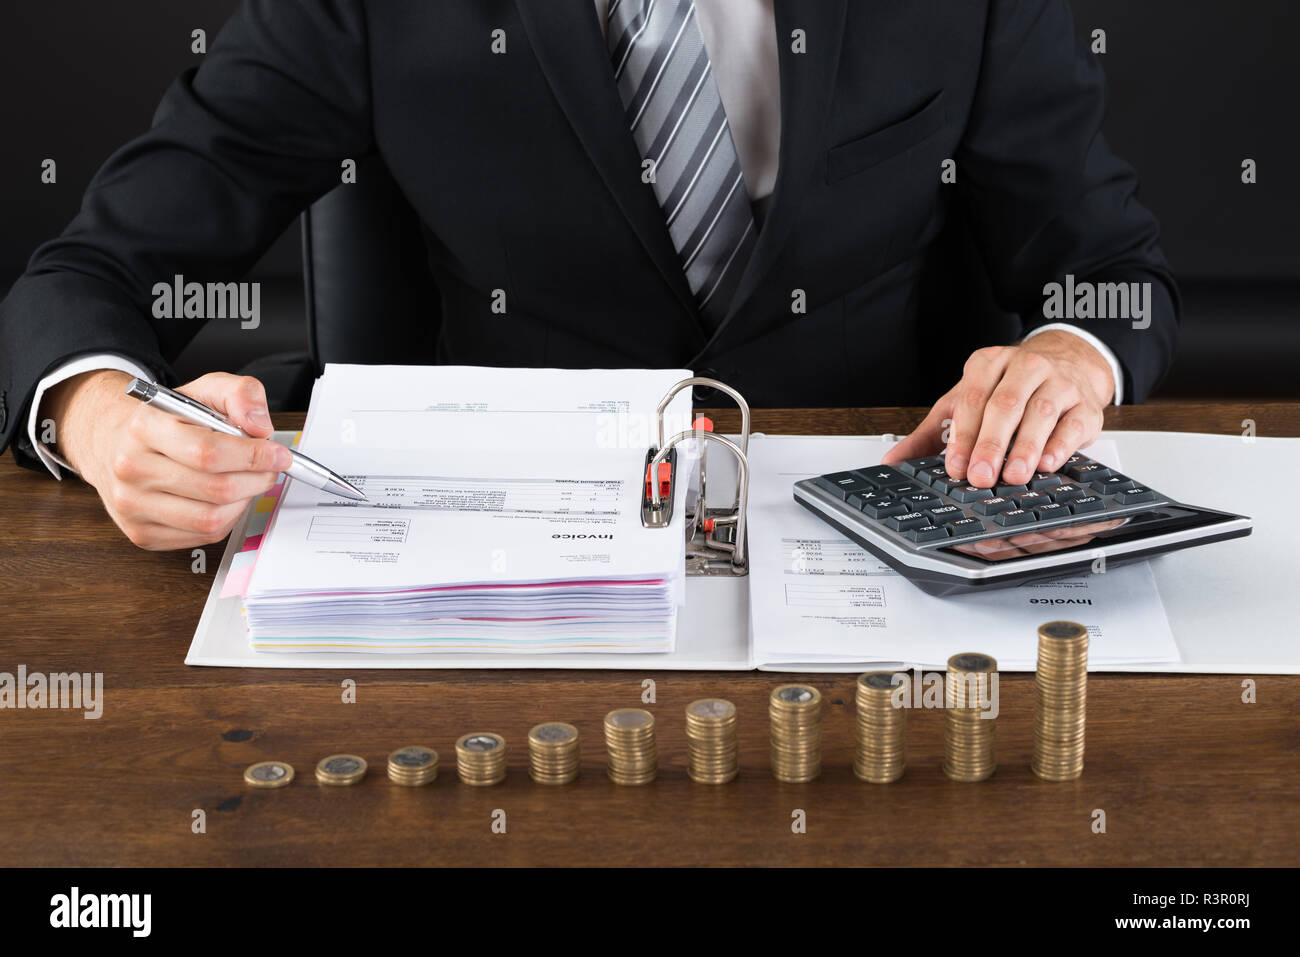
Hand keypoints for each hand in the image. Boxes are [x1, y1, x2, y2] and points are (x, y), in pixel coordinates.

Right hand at [43, 370, 289, 549]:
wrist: (117, 444)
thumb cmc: (168, 421)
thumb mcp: (204, 390)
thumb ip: (239, 394)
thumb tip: (260, 426)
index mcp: (145, 428)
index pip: (208, 452)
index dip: (254, 456)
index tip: (278, 454)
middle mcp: (132, 468)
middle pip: (215, 489)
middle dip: (257, 480)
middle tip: (269, 469)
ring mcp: (133, 505)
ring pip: (211, 519)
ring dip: (244, 502)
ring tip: (246, 482)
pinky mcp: (142, 533)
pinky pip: (202, 536)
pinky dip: (226, 519)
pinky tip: (225, 500)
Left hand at [883, 331, 1114, 486]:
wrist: (1067, 366)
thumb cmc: (1007, 389)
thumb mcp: (964, 402)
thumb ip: (931, 433)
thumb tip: (893, 460)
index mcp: (989, 363)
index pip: (973, 398)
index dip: (963, 434)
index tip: (956, 466)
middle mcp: (1026, 367)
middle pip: (1006, 405)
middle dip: (990, 444)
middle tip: (980, 476)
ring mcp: (1060, 383)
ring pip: (1041, 414)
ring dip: (1025, 449)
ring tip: (1012, 476)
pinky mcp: (1086, 404)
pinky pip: (1074, 424)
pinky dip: (1060, 446)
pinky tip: (1046, 464)